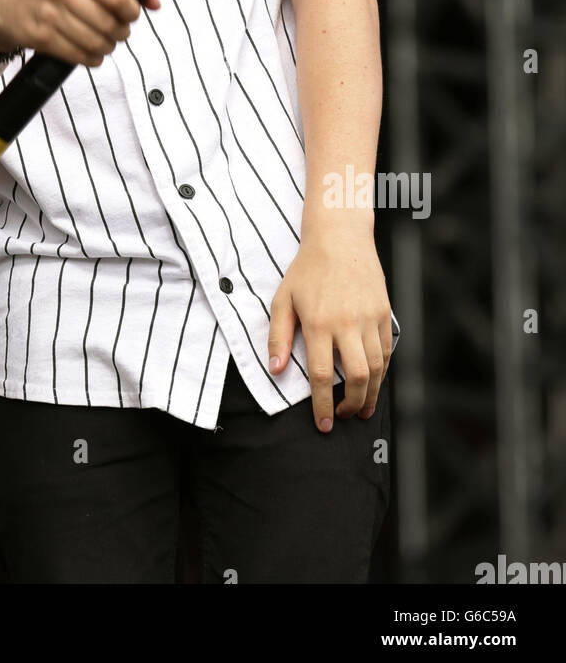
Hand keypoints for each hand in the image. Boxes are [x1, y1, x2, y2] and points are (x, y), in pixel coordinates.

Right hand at [0, 0, 160, 65]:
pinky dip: (91, 59)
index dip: (132, 13)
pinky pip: (80, 56)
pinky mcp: (41, 37)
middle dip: (120, 34)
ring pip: (96, 43)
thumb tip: (155, 3)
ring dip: (106, 48)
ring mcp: (50, 14)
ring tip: (104, 43)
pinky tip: (89, 53)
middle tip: (117, 34)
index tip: (130, 16)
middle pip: (109, 24)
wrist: (6, 6)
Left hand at [267, 224, 393, 431]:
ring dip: (370, 394)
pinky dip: (382, 372)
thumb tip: (276, 369)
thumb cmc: (306, 269)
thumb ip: (278, 336)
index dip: (322, 405)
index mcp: (318, 323)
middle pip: (357, 378)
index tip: (322, 424)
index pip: (323, 376)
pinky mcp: (383, 313)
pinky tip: (373, 382)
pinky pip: (386, 351)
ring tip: (361, 408)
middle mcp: (346, 323)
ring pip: (376, 368)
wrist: (339, 238)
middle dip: (351, 406)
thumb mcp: (283, 299)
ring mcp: (369, 318)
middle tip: (343, 417)